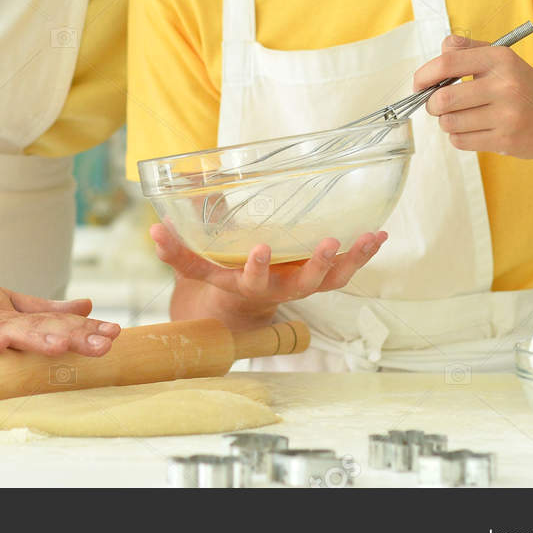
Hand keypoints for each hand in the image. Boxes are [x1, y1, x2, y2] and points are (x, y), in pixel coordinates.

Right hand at [0, 261, 120, 361]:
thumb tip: (87, 307)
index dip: (85, 329)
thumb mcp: (2, 300)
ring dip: (36, 338)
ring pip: (8, 332)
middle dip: (74, 335)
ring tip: (63, 345)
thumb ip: (43, 309)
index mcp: (13, 313)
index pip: (55, 322)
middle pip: (40, 327)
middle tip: (105, 340)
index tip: (116, 333)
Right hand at [150, 222, 385, 329]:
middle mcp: (280, 290)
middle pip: (302, 284)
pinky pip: (345, 270)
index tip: (261, 250)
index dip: (256, 268)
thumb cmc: (220, 277)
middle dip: (315, 265)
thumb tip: (153, 228)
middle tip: (325, 243)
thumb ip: (176, 251)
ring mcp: (303, 285)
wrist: (244, 304)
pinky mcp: (320, 278)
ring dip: (351, 260)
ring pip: (332, 279)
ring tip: (368, 238)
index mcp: (248, 285)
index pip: (251, 280)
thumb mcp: (197, 267)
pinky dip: (363, 254)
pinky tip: (379, 234)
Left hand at [414, 34, 532, 158]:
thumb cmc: (522, 86)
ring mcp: (507, 115)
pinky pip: (461, 141)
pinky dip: (458, 137)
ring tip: (460, 117)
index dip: (424, 75)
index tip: (419, 84)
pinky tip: (472, 129)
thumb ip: (467, 49)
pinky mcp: (506, 140)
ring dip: (446, 122)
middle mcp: (505, 86)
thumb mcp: (500, 58)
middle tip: (438, 105)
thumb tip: (440, 50)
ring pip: (449, 123)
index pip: (447, 63)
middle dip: (432, 104)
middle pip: (442, 99)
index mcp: (499, 59)